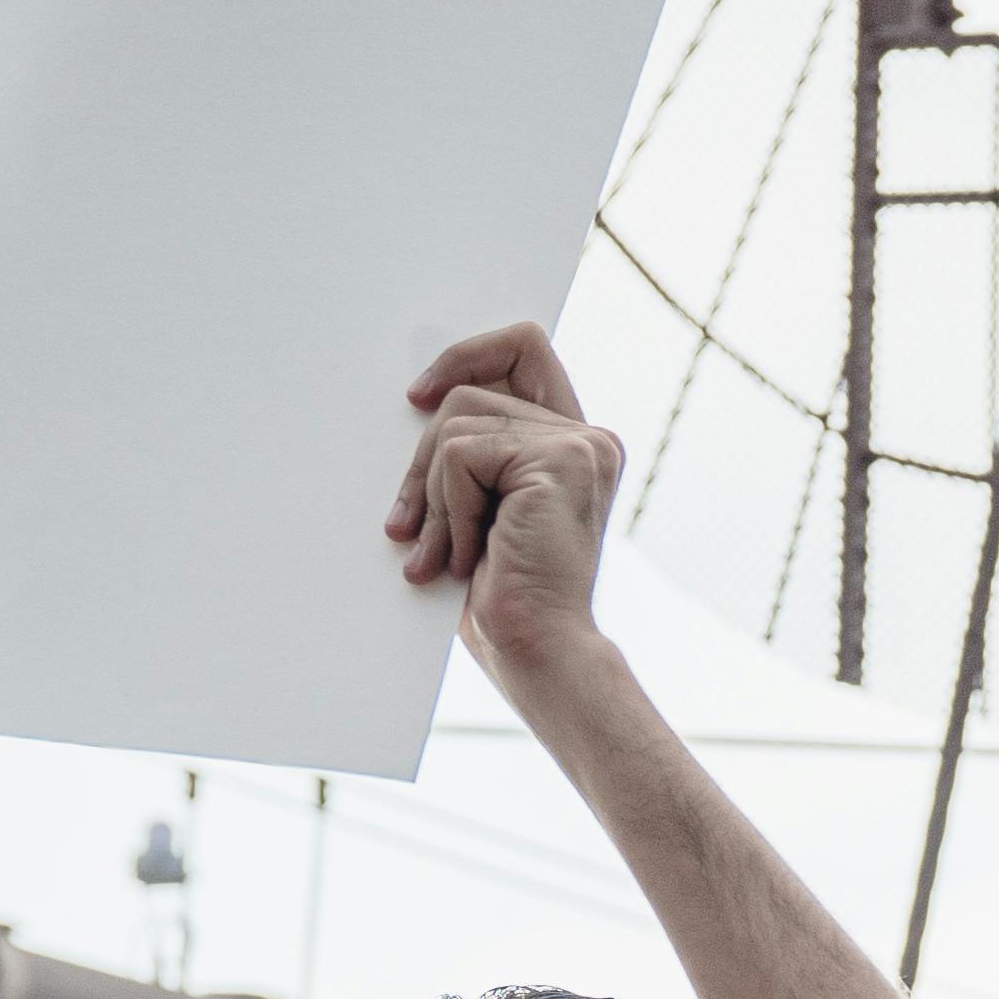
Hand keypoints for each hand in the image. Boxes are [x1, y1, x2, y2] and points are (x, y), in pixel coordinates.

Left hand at [390, 324, 621, 672]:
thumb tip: (420, 398)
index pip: (522, 347)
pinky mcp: (562, 460)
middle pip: (468, 392)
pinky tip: (466, 556)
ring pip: (457, 425)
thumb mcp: (481, 506)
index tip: (417, 400)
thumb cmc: (504, 596)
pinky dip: (448, 510)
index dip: (465, 357)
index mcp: (574, 446)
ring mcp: (580, 446)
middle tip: (409, 530)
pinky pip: (462, 455)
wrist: (538, 651)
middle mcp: (589, 438)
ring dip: (434, 497)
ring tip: (443, 556)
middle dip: (423, 464)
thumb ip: (474, 451)